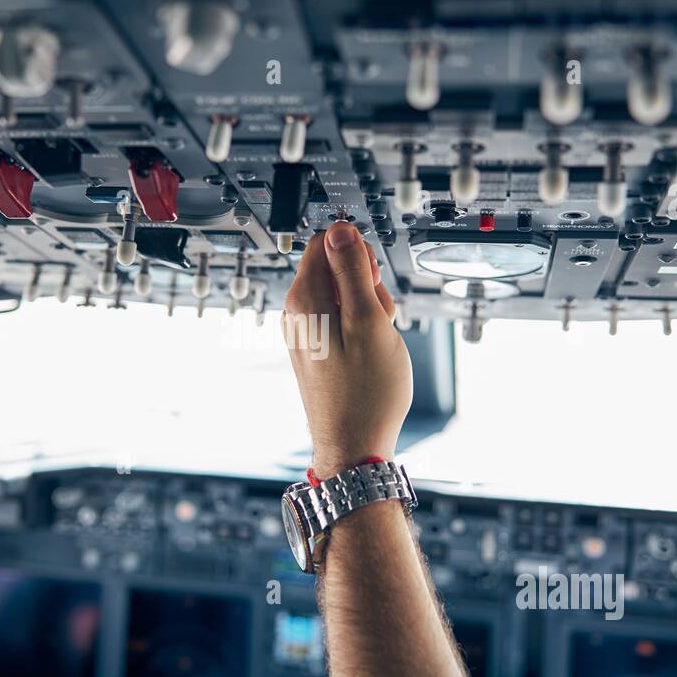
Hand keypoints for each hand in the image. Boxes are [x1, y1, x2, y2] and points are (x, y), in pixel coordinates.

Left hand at [282, 221, 412, 477]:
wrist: (354, 446)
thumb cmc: (365, 394)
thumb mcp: (369, 322)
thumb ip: (353, 271)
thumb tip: (340, 230)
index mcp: (305, 299)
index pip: (327, 241)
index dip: (359, 255)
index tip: (373, 282)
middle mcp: (297, 313)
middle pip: (337, 268)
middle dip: (367, 284)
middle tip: (379, 318)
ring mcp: (306, 333)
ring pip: (344, 296)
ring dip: (370, 309)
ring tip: (378, 341)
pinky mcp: (318, 350)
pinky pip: (343, 321)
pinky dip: (363, 330)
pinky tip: (372, 353)